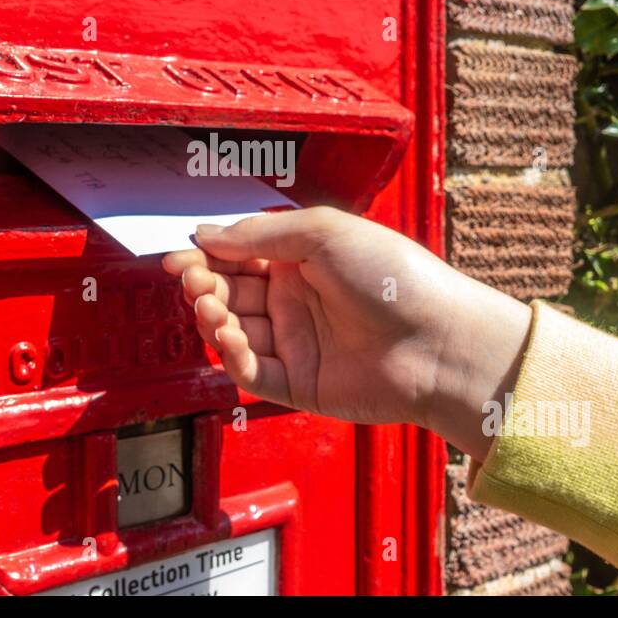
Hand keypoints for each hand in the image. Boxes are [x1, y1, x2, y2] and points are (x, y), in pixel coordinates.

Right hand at [161, 207, 532, 459]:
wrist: (437, 340)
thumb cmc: (396, 277)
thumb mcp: (325, 233)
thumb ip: (261, 233)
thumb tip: (206, 233)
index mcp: (304, 260)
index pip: (240, 257)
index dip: (207, 256)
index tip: (180, 255)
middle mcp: (297, 301)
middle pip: (231, 293)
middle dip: (205, 285)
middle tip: (192, 280)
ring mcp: (297, 343)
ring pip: (233, 332)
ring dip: (212, 317)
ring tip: (209, 306)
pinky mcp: (299, 384)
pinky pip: (251, 371)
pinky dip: (231, 355)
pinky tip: (227, 335)